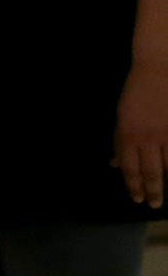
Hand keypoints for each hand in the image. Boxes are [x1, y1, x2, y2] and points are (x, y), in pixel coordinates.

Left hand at [119, 62, 167, 208]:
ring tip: (164, 197)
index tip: (136, 198)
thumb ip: (118, 142)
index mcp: (127, 134)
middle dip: (151, 190)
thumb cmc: (135, 93)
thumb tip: (113, 164)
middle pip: (150, 170)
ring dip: (165, 183)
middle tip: (153, 205)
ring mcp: (165, 134)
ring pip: (167, 165)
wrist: (157, 70)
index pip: (129, 166)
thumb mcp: (120, 117)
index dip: (132, 184)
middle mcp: (146, 137)